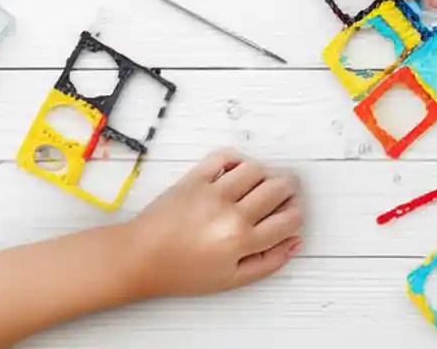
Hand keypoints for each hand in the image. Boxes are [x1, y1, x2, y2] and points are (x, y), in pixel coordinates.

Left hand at [127, 149, 303, 297]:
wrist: (140, 257)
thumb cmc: (181, 272)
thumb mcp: (230, 280)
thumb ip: (268, 262)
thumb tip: (294, 242)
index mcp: (242, 242)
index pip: (289, 219)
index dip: (297, 214)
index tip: (291, 214)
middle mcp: (231, 214)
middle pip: (279, 188)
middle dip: (289, 189)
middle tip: (285, 193)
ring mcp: (212, 192)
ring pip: (257, 169)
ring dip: (266, 174)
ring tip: (261, 184)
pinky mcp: (195, 179)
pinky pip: (225, 157)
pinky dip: (237, 159)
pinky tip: (237, 172)